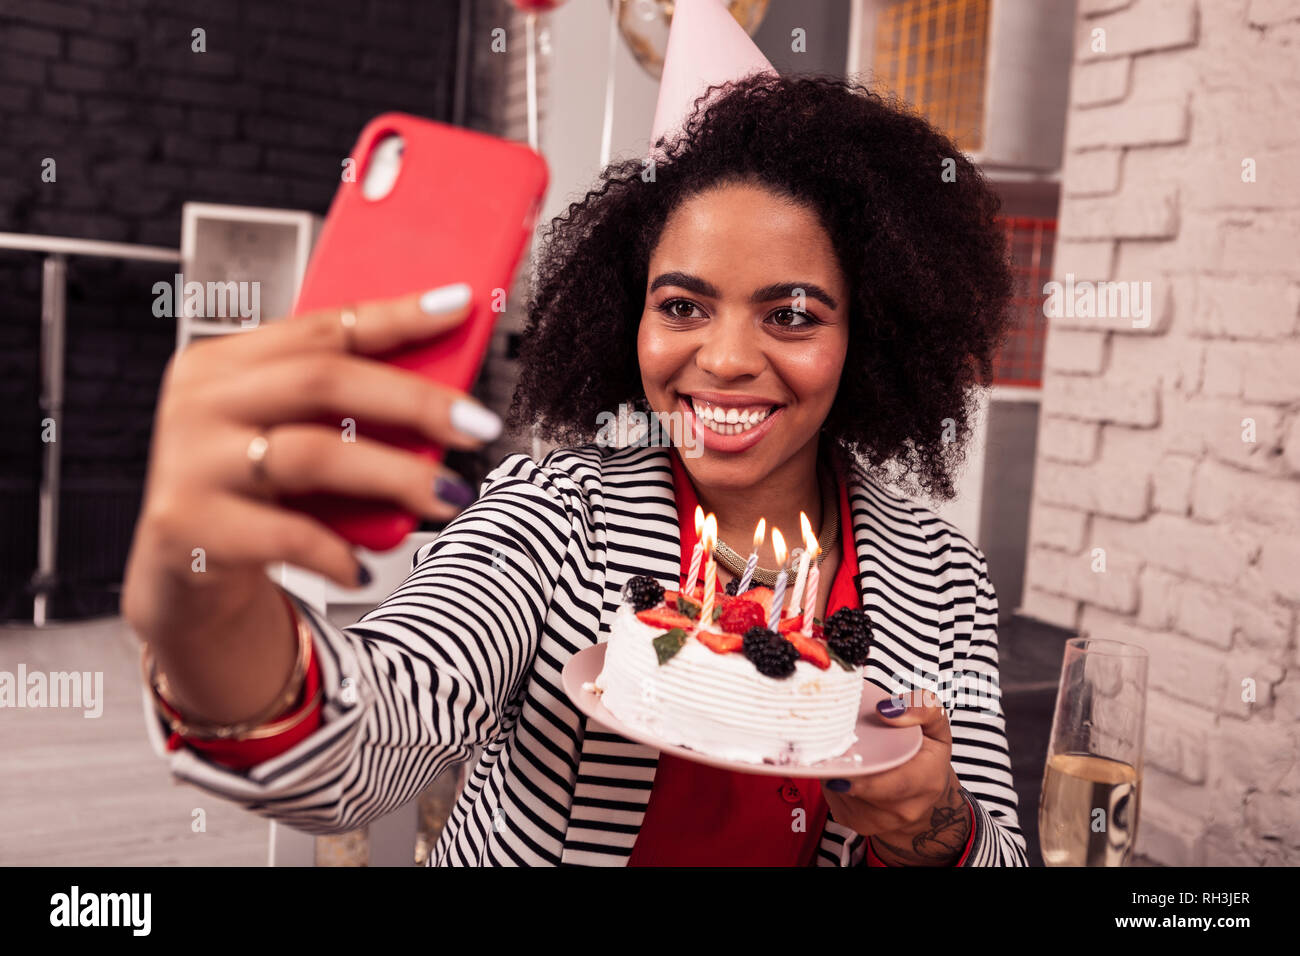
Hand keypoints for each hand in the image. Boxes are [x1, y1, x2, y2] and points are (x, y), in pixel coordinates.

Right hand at [122, 284, 498, 638]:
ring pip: (313, 455)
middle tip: (477, 424)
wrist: (180, 570)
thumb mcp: (284, 432)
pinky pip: (286, 534)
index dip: (396, 315)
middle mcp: (201, 402)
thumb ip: (338, 406)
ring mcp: (191, 462)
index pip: (324, 326)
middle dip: (414, 400)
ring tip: (450, 496)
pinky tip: (362, 567)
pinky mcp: (190, 526)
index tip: (460, 305)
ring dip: (396, 476)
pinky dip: (336, 552)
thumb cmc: (249, 488)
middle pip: (323, 380)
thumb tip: (443, 390)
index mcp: (224, 362)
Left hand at [821, 689, 971, 865]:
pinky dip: (831, 781)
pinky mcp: (858, 824)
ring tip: (839, 750)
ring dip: (834, 771)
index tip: (842, 769)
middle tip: (826, 749)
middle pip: (863, 790)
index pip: (896, 785)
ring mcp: (880, 821)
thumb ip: (922, 706)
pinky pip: (834, 800)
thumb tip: (885, 709)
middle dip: (841, 770)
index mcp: (926, 781)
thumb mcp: (935, 724)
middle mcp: (904, 808)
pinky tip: (841, 766)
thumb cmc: (926, 753)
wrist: (924, 793)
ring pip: (843, 794)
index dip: (868, 779)